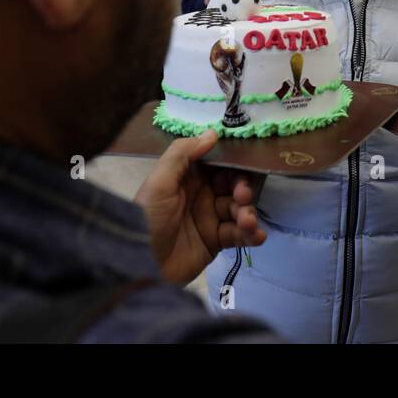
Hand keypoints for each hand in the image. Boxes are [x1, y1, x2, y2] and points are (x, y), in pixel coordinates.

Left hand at [134, 130, 266, 284]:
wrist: (140, 265)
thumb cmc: (149, 217)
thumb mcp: (159, 181)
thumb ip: (183, 153)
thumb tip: (213, 132)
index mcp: (188, 177)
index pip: (218, 163)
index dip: (233, 161)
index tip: (247, 161)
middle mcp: (202, 194)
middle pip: (233, 185)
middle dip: (243, 188)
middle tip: (242, 196)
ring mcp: (210, 218)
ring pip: (239, 209)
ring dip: (248, 212)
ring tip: (246, 222)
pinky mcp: (216, 241)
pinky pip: (239, 234)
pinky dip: (251, 234)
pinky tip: (256, 236)